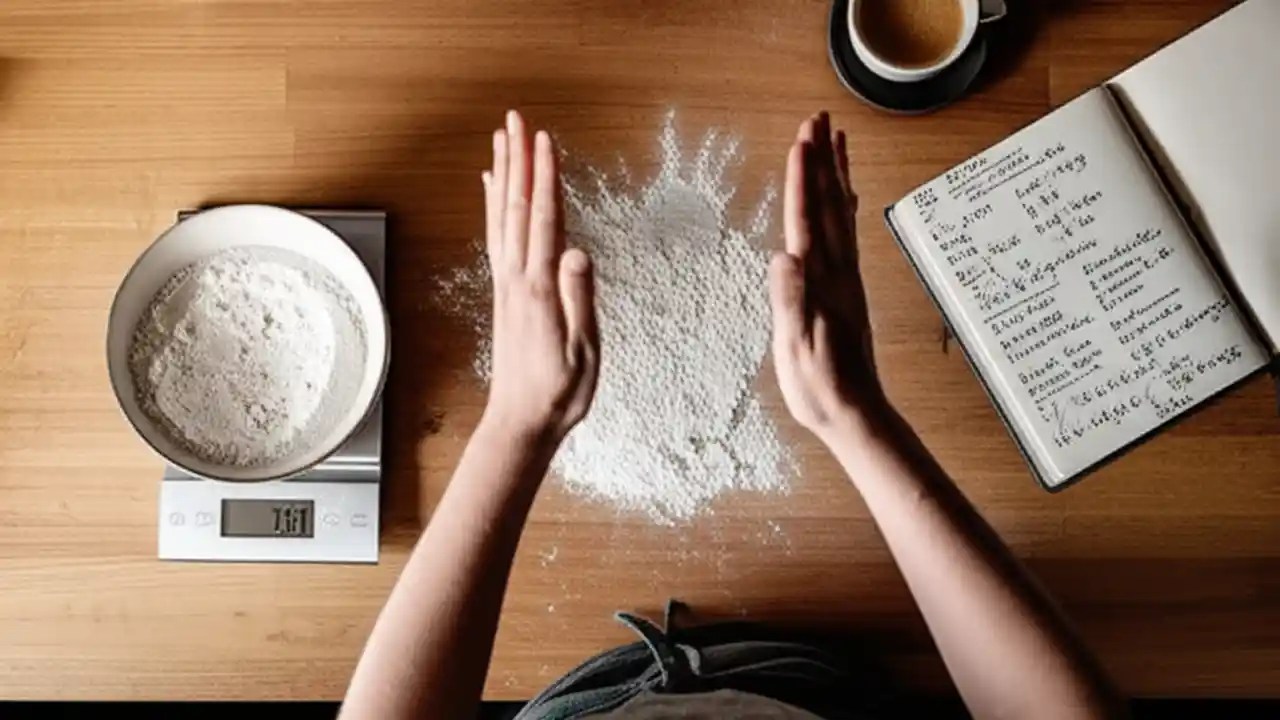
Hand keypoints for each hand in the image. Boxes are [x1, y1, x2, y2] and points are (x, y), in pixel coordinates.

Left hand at [481, 110, 598, 441]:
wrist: (521, 423)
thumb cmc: (559, 392)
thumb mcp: (583, 351)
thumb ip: (580, 300)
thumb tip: (578, 252)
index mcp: (540, 290)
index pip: (545, 222)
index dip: (546, 178)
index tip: (545, 140)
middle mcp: (517, 281)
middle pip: (517, 208)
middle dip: (519, 161)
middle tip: (516, 119)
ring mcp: (507, 285)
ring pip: (503, 218)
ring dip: (505, 175)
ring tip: (503, 139)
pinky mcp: (505, 293)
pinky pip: (497, 238)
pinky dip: (495, 207)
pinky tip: (494, 187)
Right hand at [769, 112, 884, 439]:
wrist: (854, 411)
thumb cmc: (818, 385)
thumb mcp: (795, 349)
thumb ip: (790, 301)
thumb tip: (783, 256)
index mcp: (819, 282)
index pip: (808, 219)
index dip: (802, 179)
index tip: (799, 139)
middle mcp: (836, 272)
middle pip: (828, 204)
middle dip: (821, 160)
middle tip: (817, 118)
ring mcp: (845, 277)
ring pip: (841, 213)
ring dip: (835, 173)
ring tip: (833, 138)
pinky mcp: (847, 287)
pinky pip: (846, 232)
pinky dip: (844, 204)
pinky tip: (843, 193)